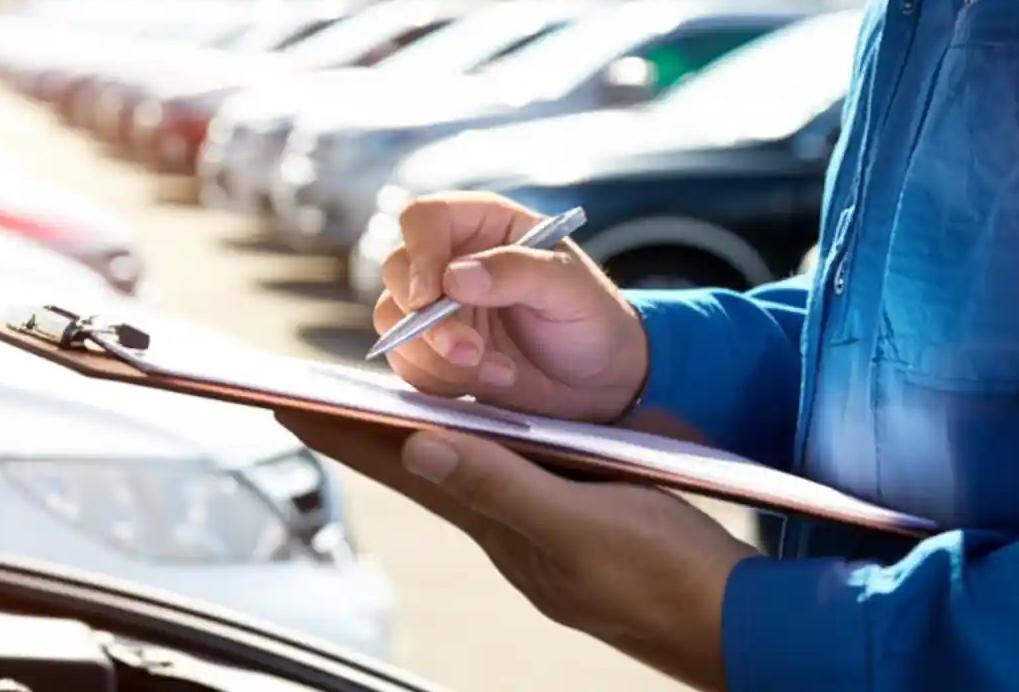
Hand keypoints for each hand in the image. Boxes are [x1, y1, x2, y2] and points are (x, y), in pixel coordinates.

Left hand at [277, 412, 757, 691]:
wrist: (731, 619)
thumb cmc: (664, 578)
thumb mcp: (582, 524)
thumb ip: (502, 486)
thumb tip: (421, 446)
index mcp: (500, 522)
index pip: (403, 466)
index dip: (343, 433)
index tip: (287, 400)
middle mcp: (505, 524)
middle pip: (416, 466)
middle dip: (360, 430)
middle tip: (309, 398)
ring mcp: (535, 524)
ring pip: (456, 468)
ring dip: (406, 436)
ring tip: (365, 409)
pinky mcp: (569, 517)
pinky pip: (501, 472)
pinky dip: (469, 444)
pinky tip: (469, 434)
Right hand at [379, 192, 647, 422]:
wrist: (599, 383)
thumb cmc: (593, 320)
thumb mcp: (570, 288)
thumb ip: (516, 272)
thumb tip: (453, 277)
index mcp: (484, 226)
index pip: (423, 219)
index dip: (419, 252)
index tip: (432, 295)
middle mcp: (450, 261)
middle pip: (396, 272)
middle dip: (427, 320)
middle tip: (472, 351)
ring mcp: (437, 308)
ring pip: (393, 324)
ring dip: (437, 357)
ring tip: (499, 371)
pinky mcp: (433, 352)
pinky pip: (406, 363)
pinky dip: (441, 380)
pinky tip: (491, 381)